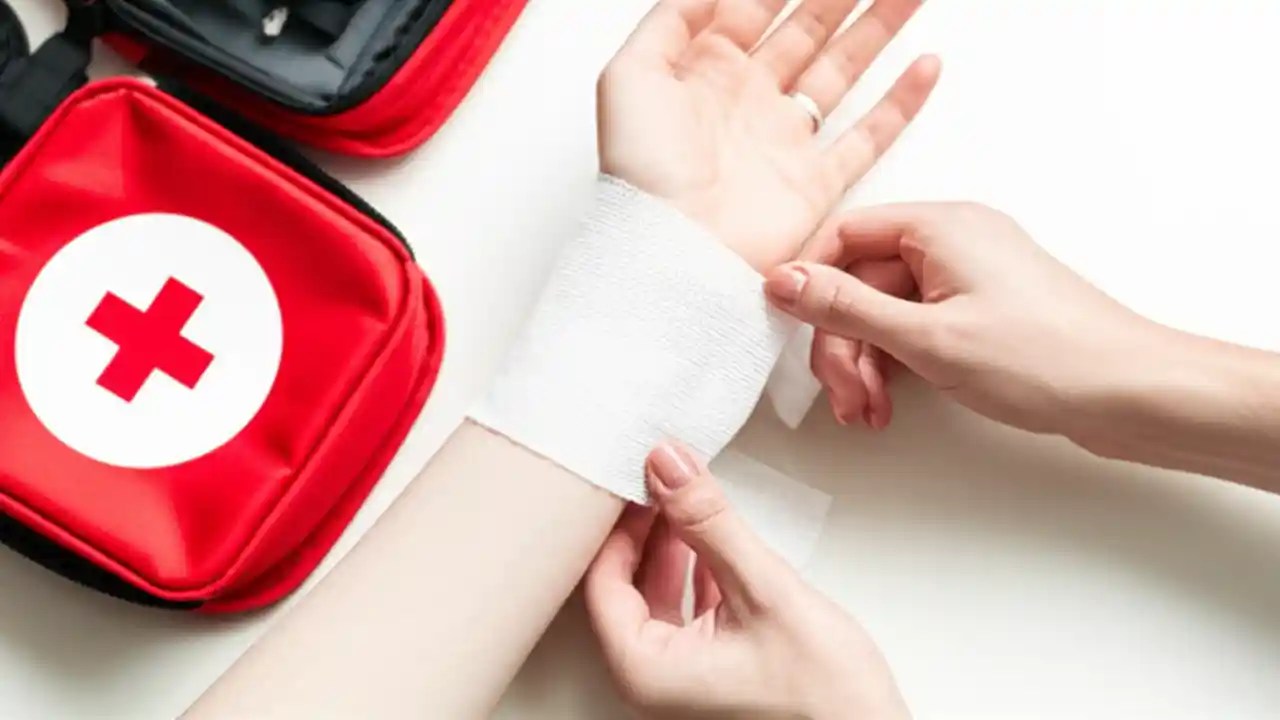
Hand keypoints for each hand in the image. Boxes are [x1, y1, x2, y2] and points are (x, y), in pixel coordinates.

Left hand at [586, 441, 905, 719]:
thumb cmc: (826, 697)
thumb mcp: (764, 589)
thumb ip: (711, 522)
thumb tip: (669, 467)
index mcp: (647, 670)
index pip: (603, 580)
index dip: (619, 525)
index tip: (638, 481)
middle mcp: (656, 678)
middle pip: (626, 585)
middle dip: (646, 530)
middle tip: (663, 480)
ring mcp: (683, 676)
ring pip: (657, 594)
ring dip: (672, 546)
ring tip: (689, 501)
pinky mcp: (712, 669)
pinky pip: (685, 609)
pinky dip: (696, 571)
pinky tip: (713, 543)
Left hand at [597, 0, 939, 270]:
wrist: (672, 252)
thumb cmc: (641, 174)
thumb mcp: (630, 76)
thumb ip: (672, 18)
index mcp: (704, 72)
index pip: (753, 6)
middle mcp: (748, 102)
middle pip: (806, 29)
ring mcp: (784, 141)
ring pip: (843, 68)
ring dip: (879, 28)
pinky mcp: (814, 183)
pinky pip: (868, 135)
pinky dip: (901, 102)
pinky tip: (925, 64)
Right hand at [763, 202, 1169, 435]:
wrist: (1131, 392)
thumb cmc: (1046, 358)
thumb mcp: (927, 337)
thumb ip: (846, 307)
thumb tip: (782, 281)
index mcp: (940, 226)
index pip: (844, 235)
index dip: (809, 282)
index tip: (788, 325)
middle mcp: (952, 241)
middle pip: (861, 281)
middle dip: (843, 342)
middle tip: (844, 396)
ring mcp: (968, 276)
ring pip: (885, 310)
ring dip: (867, 362)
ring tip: (869, 411)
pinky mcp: (980, 310)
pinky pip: (915, 326)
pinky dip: (896, 364)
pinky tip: (890, 403)